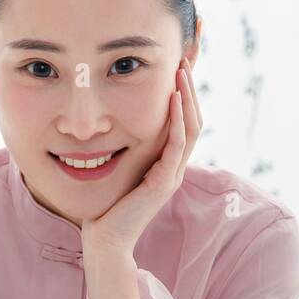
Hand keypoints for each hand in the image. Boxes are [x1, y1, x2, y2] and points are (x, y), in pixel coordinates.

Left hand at [81, 58, 200, 258]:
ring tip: (182, 70)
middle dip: (190, 87)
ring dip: (187, 96)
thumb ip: (121, 150)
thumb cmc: (105, 208)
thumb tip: (107, 125)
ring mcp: (172, 175)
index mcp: (165, 163)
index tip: (179, 64)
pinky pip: (176, 145)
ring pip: (190, 128)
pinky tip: (173, 98)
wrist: (104, 241)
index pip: (183, 121)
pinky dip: (177, 119)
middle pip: (193, 119)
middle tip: (186, 57)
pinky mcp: (163, 183)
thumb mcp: (115, 170)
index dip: (184, 93)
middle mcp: (174, 167)